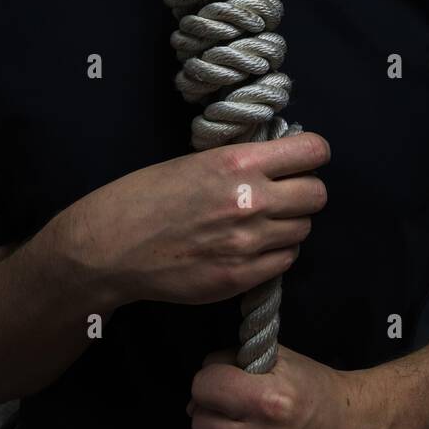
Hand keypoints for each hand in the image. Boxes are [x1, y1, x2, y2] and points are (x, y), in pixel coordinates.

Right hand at [65, 131, 329, 307]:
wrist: (111, 246)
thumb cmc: (145, 196)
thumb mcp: (196, 161)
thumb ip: (242, 162)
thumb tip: (278, 160)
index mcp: (238, 163)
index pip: (313, 151)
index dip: (311, 154)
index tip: (302, 159)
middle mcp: (252, 201)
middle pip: (317, 194)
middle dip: (304, 191)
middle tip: (282, 194)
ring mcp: (249, 243)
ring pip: (303, 230)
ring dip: (289, 224)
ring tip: (260, 222)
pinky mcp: (241, 277)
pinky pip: (285, 261)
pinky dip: (275, 253)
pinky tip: (250, 246)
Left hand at [187, 343, 367, 428]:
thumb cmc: (318, 394)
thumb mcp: (282, 361)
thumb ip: (234, 362)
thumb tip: (199, 387)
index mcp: (271, 402)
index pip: (203, 387)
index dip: (210, 382)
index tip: (222, 386)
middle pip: (200, 425)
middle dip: (215, 414)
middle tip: (240, 414)